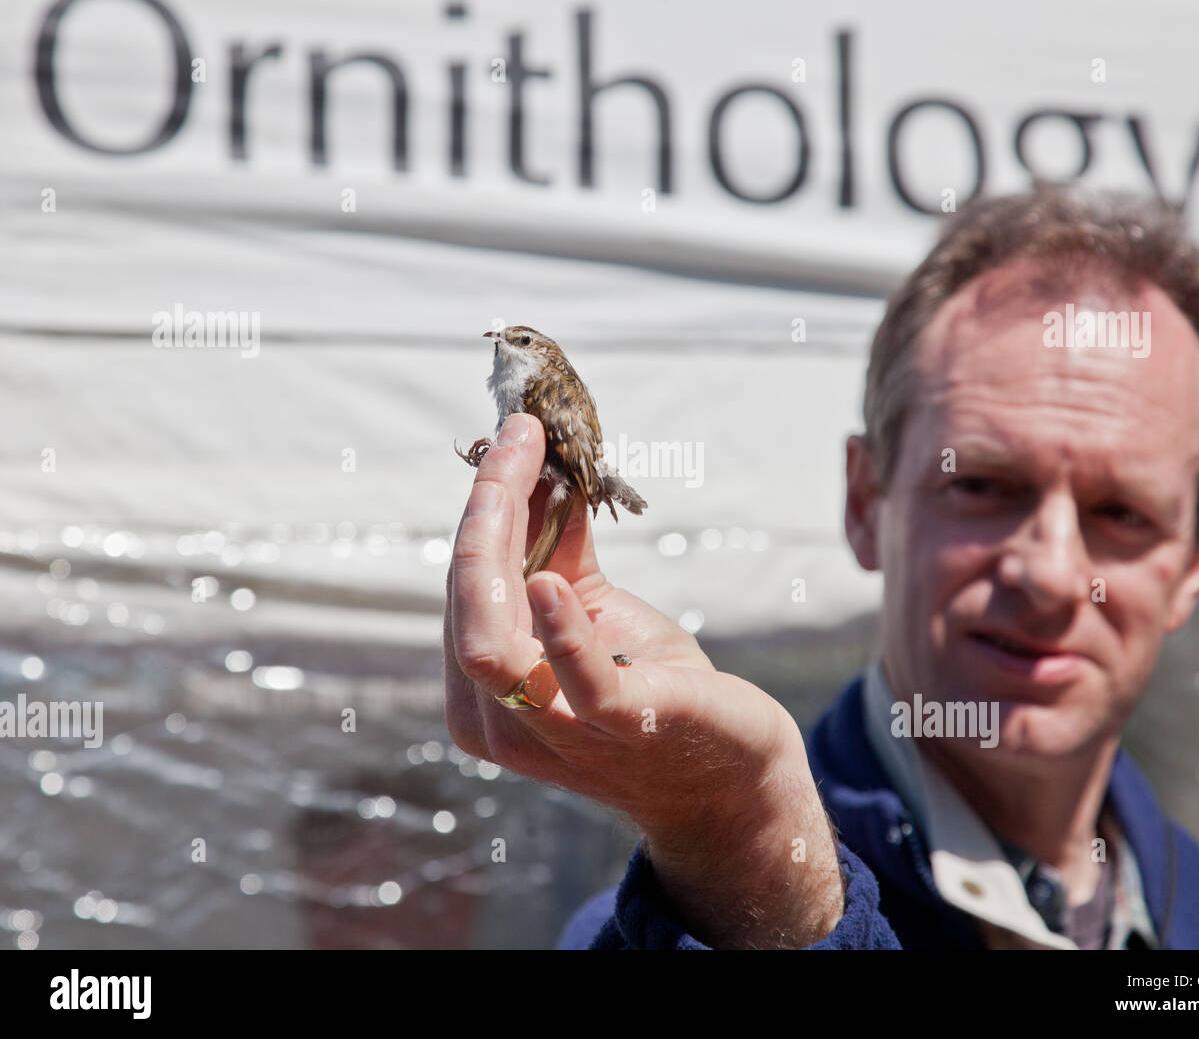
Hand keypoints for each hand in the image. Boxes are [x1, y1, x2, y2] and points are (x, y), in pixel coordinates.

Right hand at [443, 413, 844, 947]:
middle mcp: (497, 721)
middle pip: (466, 604)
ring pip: (490, 643)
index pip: (463, 585)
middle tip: (524, 433)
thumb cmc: (653, 686)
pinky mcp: (621, 731)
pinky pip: (577, 685)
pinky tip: (554, 584)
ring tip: (532, 467)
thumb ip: (557, 550)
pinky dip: (562, 632)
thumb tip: (541, 462)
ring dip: (502, 544)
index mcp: (481, 690)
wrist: (724, 776)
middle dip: (488, 509)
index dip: (483, 506)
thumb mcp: (594, 608)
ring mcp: (553, 736)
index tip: (514, 435)